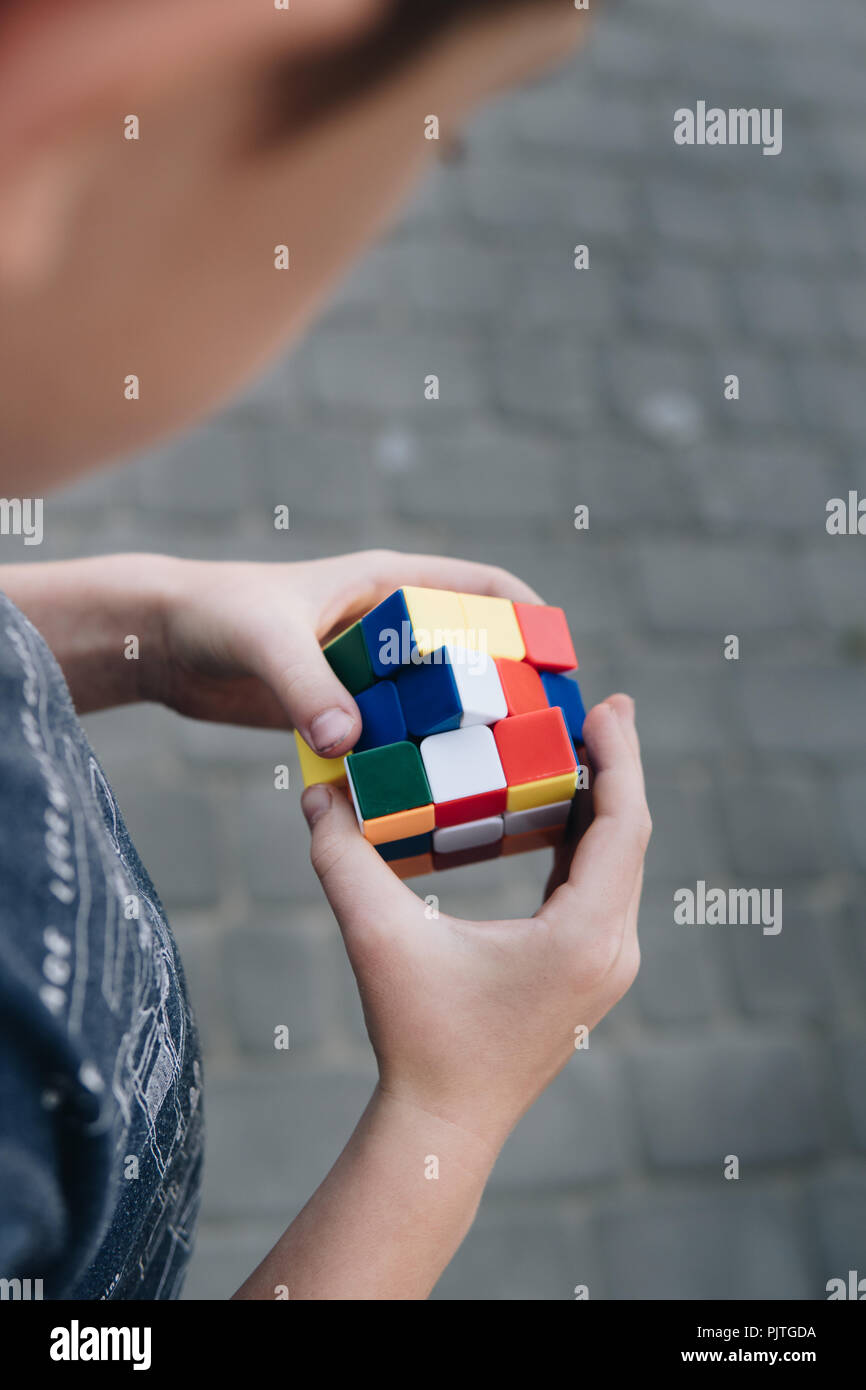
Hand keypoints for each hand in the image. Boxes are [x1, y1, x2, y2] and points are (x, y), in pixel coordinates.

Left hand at [154, 549, 541, 754]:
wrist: (160, 639)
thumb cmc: (214, 614)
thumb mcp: (265, 642)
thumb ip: (306, 687)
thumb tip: (349, 744)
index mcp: (387, 585)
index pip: (482, 588)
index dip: (529, 619)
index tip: (563, 663)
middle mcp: (386, 626)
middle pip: (470, 654)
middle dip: (509, 690)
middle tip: (541, 739)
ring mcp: (365, 671)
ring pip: (434, 702)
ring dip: (462, 734)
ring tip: (500, 779)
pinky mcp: (339, 709)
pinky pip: (392, 735)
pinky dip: (412, 760)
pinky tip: (430, 799)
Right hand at [300, 693, 649, 1153]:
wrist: (443, 1125)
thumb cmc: (416, 1035)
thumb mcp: (377, 938)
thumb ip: (342, 858)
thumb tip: (315, 792)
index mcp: (583, 934)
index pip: (622, 825)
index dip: (620, 758)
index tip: (611, 705)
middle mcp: (612, 949)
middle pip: (629, 838)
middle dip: (617, 768)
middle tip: (600, 708)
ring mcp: (606, 966)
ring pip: (620, 865)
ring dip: (604, 804)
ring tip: (582, 747)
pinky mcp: (589, 975)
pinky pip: (603, 891)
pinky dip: (588, 844)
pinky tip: (562, 812)